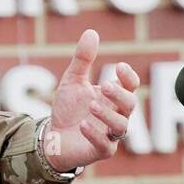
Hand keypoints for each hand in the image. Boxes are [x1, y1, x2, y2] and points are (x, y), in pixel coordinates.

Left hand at [44, 28, 139, 171]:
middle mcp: (116, 115)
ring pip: (121, 126)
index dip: (129, 77)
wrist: (52, 136)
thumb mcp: (72, 81)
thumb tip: (91, 32)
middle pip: (130, 105)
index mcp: (113, 97)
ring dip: (108, 115)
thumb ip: (83, 59)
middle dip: (120, 95)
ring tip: (92, 105)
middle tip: (106, 85)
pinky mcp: (100, 151)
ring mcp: (110, 134)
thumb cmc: (68, 108)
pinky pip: (105, 145)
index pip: (131, 86)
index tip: (119, 66)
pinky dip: (95, 135)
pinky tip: (82, 124)